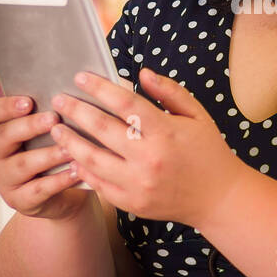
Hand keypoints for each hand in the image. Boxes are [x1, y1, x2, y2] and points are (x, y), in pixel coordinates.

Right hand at [0, 94, 92, 220]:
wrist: (59, 194)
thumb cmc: (52, 151)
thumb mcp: (46, 132)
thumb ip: (48, 113)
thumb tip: (67, 94)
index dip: (6, 106)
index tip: (29, 101)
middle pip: (3, 137)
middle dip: (28, 126)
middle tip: (53, 118)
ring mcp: (5, 179)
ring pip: (22, 165)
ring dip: (47, 154)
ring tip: (69, 148)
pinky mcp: (20, 201)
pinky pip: (38, 189)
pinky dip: (58, 180)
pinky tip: (76, 171)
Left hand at [49, 68, 244, 231]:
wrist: (220, 198)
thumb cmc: (209, 152)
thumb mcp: (197, 115)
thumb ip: (169, 92)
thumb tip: (141, 73)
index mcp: (166, 133)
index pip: (125, 103)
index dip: (99, 88)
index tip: (80, 77)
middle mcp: (149, 159)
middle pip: (102, 130)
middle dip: (76, 112)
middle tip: (59, 100)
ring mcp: (139, 185)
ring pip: (92, 160)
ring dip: (70, 142)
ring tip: (56, 129)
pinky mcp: (133, 204)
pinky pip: (99, 185)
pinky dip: (83, 170)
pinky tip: (72, 158)